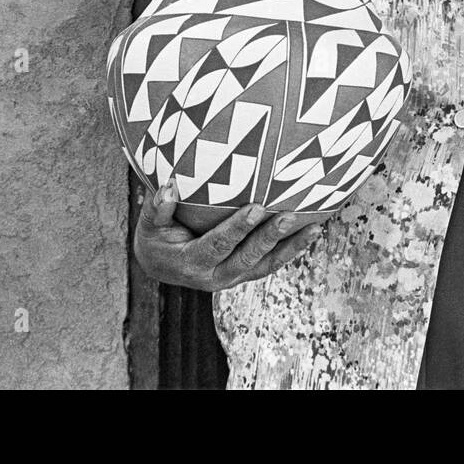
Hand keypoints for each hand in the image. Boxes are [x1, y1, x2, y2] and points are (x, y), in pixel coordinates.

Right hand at [133, 177, 327, 291]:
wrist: (161, 265)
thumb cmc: (156, 237)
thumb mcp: (149, 224)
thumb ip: (157, 208)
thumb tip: (168, 186)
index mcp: (191, 263)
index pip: (217, 245)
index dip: (237, 229)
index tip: (256, 208)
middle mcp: (215, 276)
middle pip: (247, 258)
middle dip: (269, 237)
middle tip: (289, 215)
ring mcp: (232, 277)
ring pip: (265, 265)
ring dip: (291, 247)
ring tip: (314, 227)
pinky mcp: (244, 273)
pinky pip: (270, 264)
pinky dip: (291, 250)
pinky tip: (311, 231)